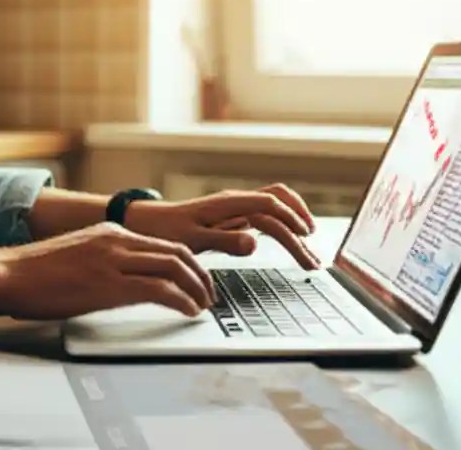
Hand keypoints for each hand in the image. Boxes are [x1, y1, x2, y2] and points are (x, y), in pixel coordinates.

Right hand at [0, 223, 214, 319]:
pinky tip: (187, 311)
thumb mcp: (78, 256)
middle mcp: (116, 240)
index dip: (188, 263)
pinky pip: (159, 289)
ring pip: (174, 267)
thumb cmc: (34, 273)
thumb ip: (105, 261)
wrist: (8, 274)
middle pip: (177, 252)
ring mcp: (113, 260)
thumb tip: (126, 282)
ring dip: (196, 289)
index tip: (198, 280)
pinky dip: (181, 300)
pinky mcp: (109, 284)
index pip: (163, 244)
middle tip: (209, 295)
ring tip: (203, 306)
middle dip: (201, 275)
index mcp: (110, 231)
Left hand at [125, 184, 321, 267]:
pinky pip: (266, 213)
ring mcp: (236, 207)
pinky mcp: (234, 215)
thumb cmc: (166, 230)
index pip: (270, 205)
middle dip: (300, 227)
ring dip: (295, 222)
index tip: (306, 242)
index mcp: (228, 203)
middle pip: (279, 203)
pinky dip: (284, 223)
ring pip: (276, 205)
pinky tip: (291, 239)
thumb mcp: (192, 239)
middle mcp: (235, 201)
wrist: (148, 223)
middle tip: (313, 261)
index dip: (291, 221)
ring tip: (309, 249)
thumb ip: (223, 241)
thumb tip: (254, 243)